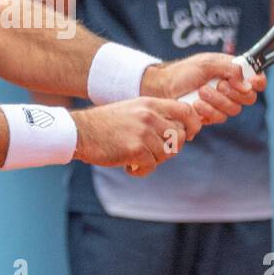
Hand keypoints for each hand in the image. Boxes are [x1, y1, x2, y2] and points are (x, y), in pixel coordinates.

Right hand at [72, 97, 201, 176]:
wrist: (80, 132)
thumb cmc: (105, 124)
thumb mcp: (132, 110)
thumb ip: (155, 116)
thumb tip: (179, 132)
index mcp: (150, 104)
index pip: (186, 111)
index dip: (193, 125)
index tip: (188, 135)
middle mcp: (149, 116)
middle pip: (180, 136)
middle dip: (170, 148)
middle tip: (153, 153)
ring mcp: (143, 132)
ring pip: (167, 153)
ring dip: (153, 161)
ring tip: (137, 159)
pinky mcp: (136, 149)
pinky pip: (151, 166)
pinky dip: (140, 170)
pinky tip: (128, 167)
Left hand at [141, 53, 264, 124]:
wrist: (163, 87)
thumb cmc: (184, 71)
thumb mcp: (207, 63)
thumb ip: (230, 69)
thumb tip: (247, 84)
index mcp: (233, 73)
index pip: (256, 80)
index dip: (258, 82)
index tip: (253, 82)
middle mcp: (230, 89)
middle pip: (248, 98)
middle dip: (232, 93)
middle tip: (218, 84)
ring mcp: (221, 104)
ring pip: (233, 110)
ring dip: (217, 101)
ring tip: (201, 91)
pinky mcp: (211, 116)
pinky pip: (218, 118)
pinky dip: (207, 111)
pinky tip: (196, 104)